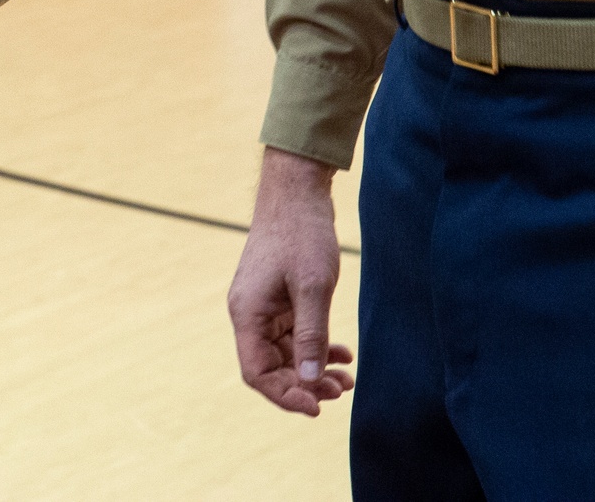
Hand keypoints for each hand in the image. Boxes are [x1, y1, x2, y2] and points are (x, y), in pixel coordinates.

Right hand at [228, 147, 353, 415]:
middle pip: (271, 368)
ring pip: (285, 353)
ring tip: (346, 378)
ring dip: (313, 368)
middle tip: (341, 390)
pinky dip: (316, 347)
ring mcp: (263, 305)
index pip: (257, 373)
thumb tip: (308, 382)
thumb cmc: (301, 232)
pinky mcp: (278, 297)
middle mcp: (250, 313)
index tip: (318, 405)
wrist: (297, 188)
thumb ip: (311, 335)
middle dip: (305, 384)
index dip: (285, 395)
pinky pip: (293, 334)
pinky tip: (342, 353)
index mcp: (247, 313)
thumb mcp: (313, 286)